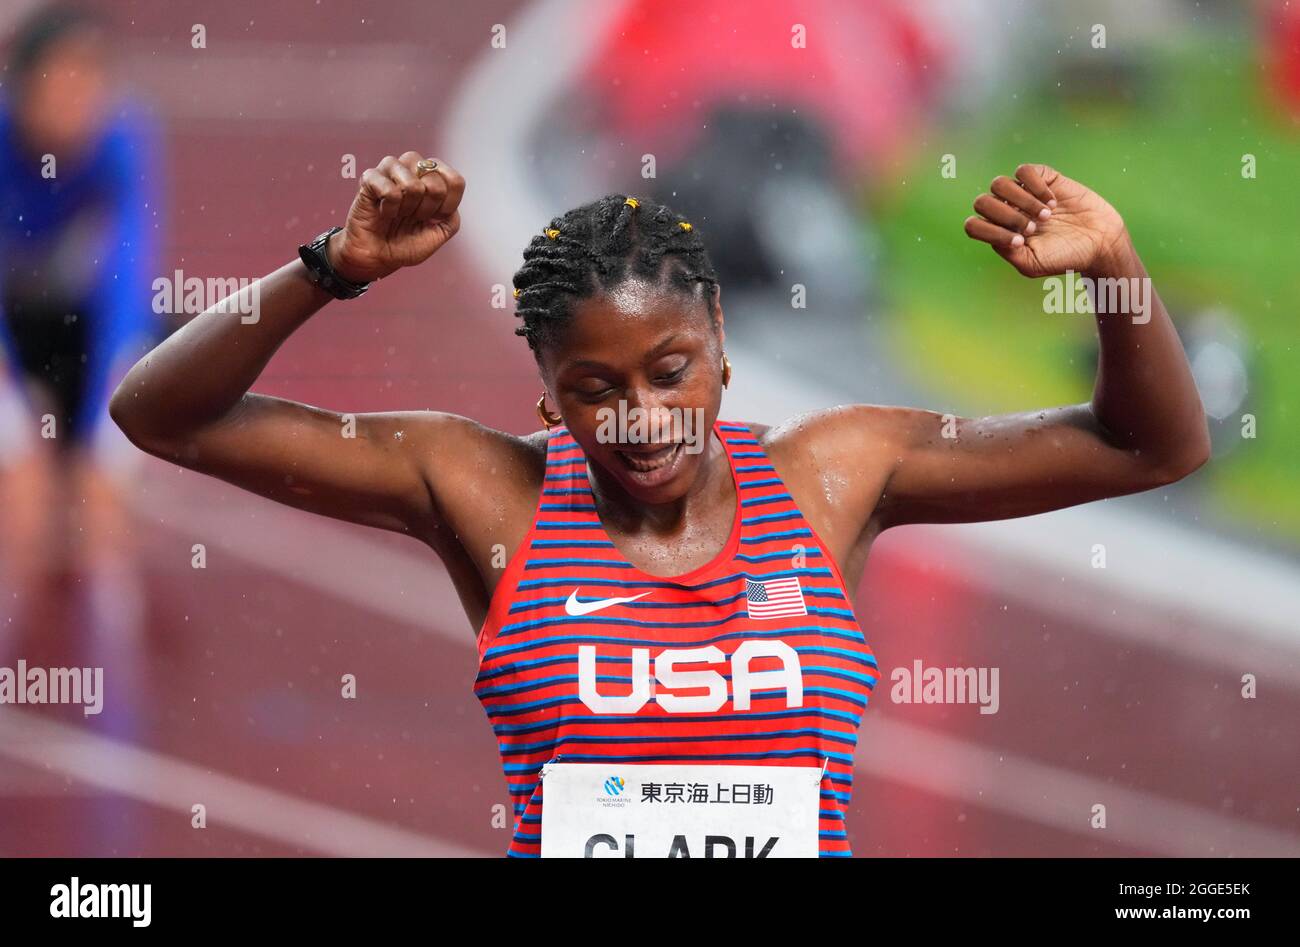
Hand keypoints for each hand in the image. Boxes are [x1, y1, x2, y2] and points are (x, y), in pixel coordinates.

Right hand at [328, 152, 464, 282]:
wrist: (376, 257)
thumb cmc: (405, 244)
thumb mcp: (438, 234)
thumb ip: (452, 217)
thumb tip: (448, 197)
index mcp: (432, 177)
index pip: (455, 181)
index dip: (447, 207)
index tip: (432, 218)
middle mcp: (413, 167)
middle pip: (436, 182)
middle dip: (426, 210)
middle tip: (411, 217)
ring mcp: (390, 169)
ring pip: (414, 184)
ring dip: (408, 208)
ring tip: (398, 213)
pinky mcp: (369, 177)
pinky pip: (390, 191)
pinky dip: (390, 209)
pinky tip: (383, 211)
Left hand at [964, 164, 1128, 277]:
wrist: (1099, 242)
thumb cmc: (1064, 257)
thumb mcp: (1032, 263)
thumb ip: (1007, 251)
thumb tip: (995, 231)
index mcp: (999, 232)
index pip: (973, 225)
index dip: (990, 232)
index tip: (1020, 242)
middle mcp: (1006, 211)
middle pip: (982, 202)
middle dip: (1006, 216)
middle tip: (1033, 229)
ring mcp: (1023, 192)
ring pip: (999, 184)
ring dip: (1022, 201)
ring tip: (1045, 216)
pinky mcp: (1043, 177)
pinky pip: (1024, 171)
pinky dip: (1036, 187)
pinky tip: (1052, 201)